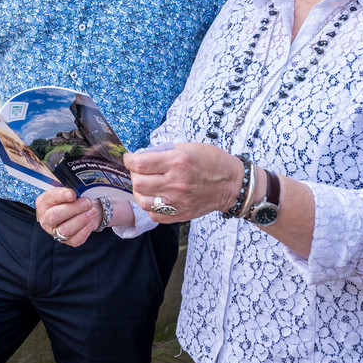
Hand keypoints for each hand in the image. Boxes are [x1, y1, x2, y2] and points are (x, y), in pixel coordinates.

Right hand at [35, 187, 99, 246]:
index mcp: (44, 203)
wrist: (77, 210)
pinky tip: (90, 222)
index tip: (73, 193)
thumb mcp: (67, 191)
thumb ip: (70, 191)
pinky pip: (75, 240)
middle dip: (73, 209)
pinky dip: (85, 231)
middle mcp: (46, 219)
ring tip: (92, 211)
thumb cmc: (70, 200)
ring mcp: (55, 232)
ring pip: (65, 229)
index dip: (62, 196)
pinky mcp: (66, 241)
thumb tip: (75, 193)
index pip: (50, 198)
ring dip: (81, 220)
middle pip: (55, 216)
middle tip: (87, 203)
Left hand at [123, 142, 242, 221]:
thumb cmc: (213, 162)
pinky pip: (154, 214)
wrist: (233, 185)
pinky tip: (155, 197)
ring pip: (142, 201)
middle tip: (139, 171)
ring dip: (139, 192)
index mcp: (178, 162)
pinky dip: (150, 206)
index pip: (140, 163)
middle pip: (138, 183)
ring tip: (145, 185)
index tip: (130, 158)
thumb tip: (144, 155)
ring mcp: (178, 201)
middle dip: (134, 175)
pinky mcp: (180, 214)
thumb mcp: (190, 147)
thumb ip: (165, 151)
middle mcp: (176, 183)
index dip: (129, 160)